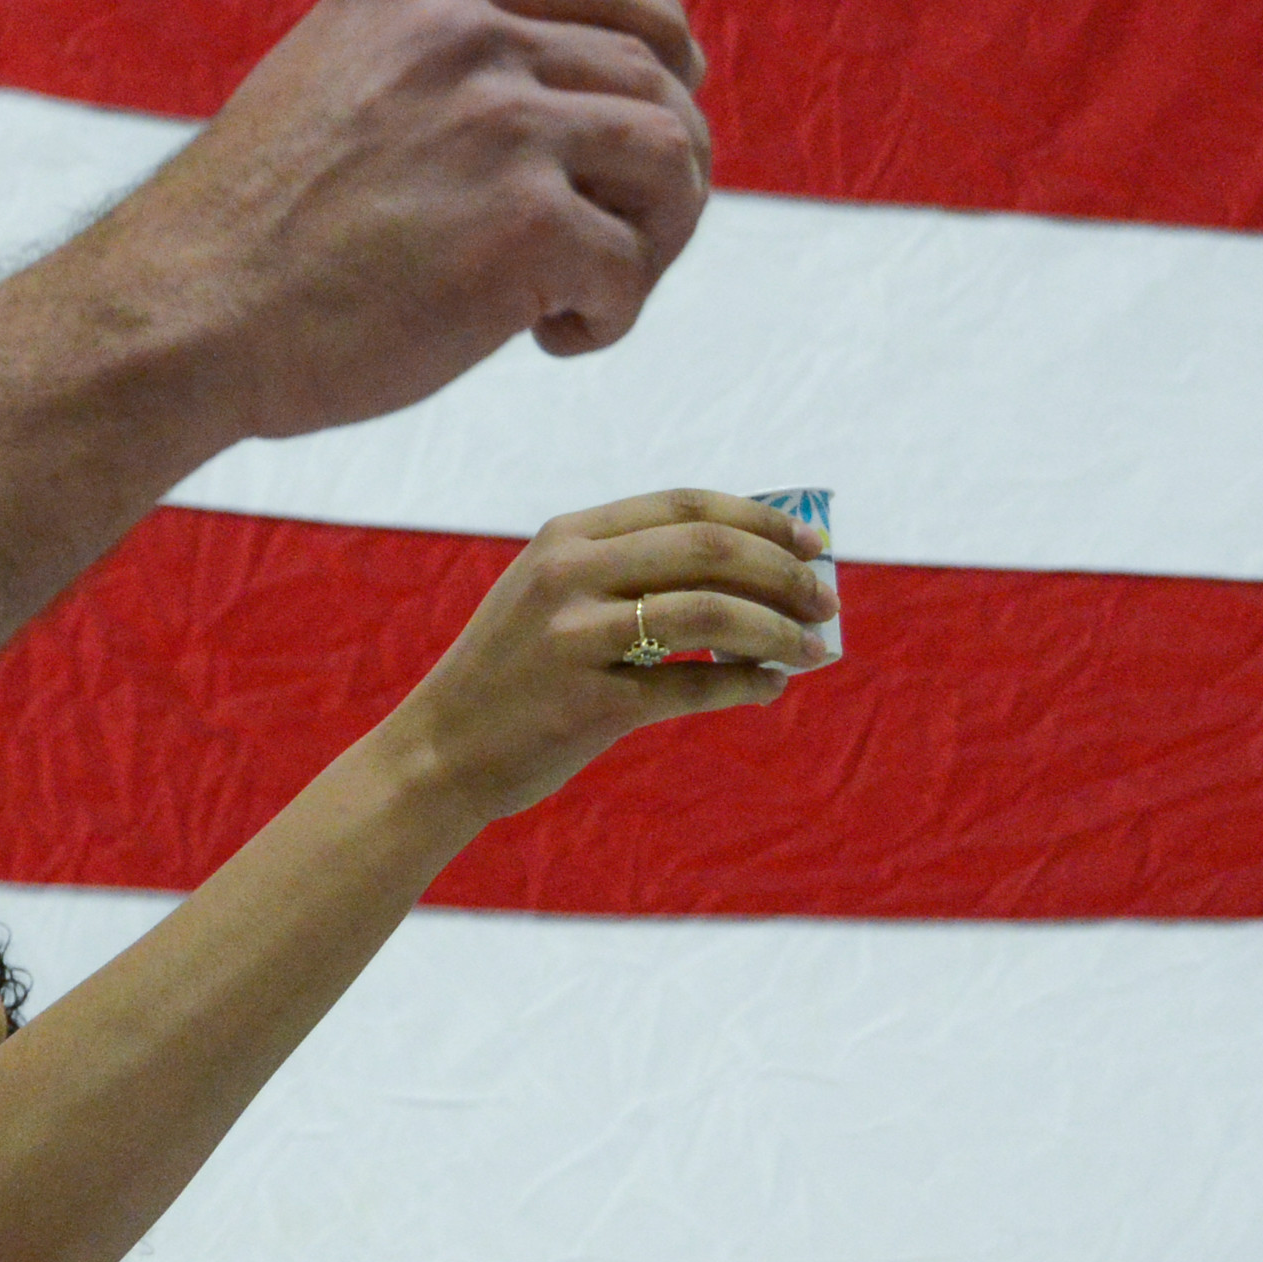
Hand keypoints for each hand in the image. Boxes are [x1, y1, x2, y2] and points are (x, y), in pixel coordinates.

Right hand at [103, 0, 711, 438]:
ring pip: (667, 160)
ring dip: (656, 236)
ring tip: (589, 293)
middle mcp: (470, 39)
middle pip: (649, 75)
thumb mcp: (324, 93)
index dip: (658, 38)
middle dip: (665, 164)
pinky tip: (549, 339)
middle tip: (627, 240)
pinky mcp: (524, 227)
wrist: (177, 321)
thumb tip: (537, 120)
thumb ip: (423, 79)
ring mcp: (502, 127)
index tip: (672, 91)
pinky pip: (631, 266)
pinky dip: (612, 314)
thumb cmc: (236, 246)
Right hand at [373, 490, 836, 823]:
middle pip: (712, 551)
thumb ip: (627, 571)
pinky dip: (747, 684)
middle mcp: (568, 576)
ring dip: (780, 631)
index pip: (686, 507)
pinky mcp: (590, 704)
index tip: (813, 542)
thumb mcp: (548, 598)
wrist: (437, 754)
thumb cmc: (509, 677)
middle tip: (825, 600)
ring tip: (811, 649)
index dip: (762, 519)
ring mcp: (576, 639)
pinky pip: (696, 684)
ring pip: (716, 614)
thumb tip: (753, 568)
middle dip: (786, 572)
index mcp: (564, 539)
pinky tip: (767, 688)